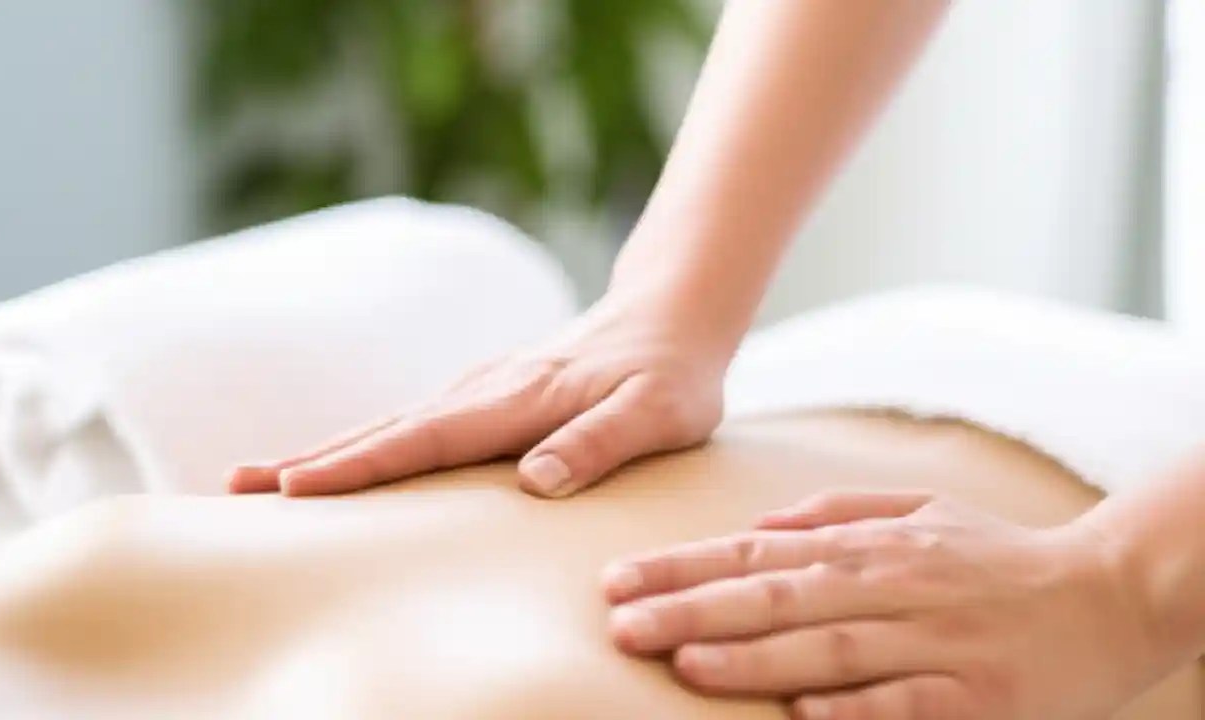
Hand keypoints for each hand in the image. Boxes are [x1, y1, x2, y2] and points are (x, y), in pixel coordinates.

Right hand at [226, 289, 730, 497]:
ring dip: (325, 454)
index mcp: (516, 401)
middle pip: (384, 431)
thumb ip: (598, 444)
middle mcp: (483, 392)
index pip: (425, 441)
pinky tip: (340, 465)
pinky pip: (412, 427)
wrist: (669, 317)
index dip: (360, 468)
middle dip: (312, 460)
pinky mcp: (482, 397)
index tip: (296, 488)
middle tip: (236, 486)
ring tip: (260, 481)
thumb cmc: (669, 374)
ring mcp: (478, 391)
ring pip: (389, 427)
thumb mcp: (656, 415)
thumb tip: (532, 482)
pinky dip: (364, 446)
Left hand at [602, 492, 1160, 719]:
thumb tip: (763, 522)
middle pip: (775, 597)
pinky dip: (853, 709)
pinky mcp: (973, 696)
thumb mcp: (919, 509)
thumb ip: (838, 512)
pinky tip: (801, 717)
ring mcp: (930, 641)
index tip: (618, 580)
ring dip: (751, 658)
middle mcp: (889, 585)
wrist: (1108, 593)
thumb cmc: (997, 556)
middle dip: (691, 610)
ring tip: (683, 663)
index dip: (683, 566)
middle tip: (622, 624)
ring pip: (827, 649)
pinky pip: (902, 704)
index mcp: (870, 545)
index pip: (755, 552)